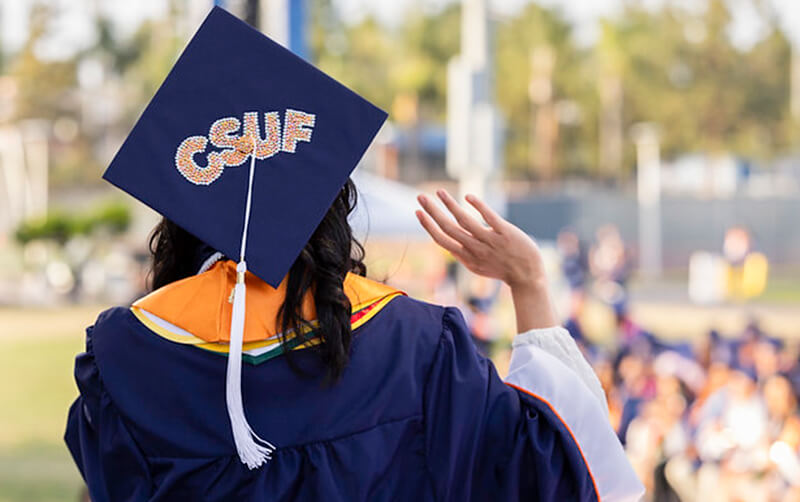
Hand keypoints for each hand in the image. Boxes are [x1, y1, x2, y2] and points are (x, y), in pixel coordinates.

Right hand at [416, 190, 556, 330]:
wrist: (527, 276)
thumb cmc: (501, 268)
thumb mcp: (477, 265)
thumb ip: (463, 252)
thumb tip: (451, 240)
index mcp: (466, 256)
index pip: (441, 239)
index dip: (428, 225)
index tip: (418, 212)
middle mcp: (474, 248)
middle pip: (447, 227)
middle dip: (432, 211)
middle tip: (420, 196)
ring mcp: (490, 241)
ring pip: (464, 220)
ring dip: (449, 204)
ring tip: (439, 191)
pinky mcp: (505, 233)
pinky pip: (489, 217)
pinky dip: (477, 206)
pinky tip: (468, 196)